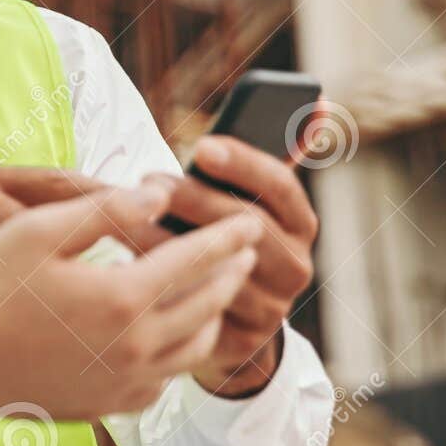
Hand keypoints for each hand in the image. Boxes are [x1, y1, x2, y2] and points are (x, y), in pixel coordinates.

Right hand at [0, 191, 262, 429]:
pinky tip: (171, 340)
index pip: (194, 260)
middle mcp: (134, 346)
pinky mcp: (104, 404)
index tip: (250, 220)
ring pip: (192, 349)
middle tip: (245, 251)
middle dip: (231, 273)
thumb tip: (158, 195)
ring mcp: (121, 382)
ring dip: (213, 315)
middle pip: (205, 305)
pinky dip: (180, 355)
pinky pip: (163, 381)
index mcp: (122, 298)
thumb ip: (106, 211)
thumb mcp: (40, 231)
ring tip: (217, 291)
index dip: (227, 236)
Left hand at [146, 109, 323, 396]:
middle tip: (147, 182)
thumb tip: (318, 103)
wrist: (230, 322)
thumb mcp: (252, 198)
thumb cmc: (228, 236)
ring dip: (167, 239)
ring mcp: (270, 308)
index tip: (200, 146)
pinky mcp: (237, 342)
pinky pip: (195, 307)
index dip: (242, 162)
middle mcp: (294, 266)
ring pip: (216, 267)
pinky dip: (160, 282)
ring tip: (126, 218)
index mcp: (300, 223)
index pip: (279, 186)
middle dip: (193, 198)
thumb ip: (272, 154)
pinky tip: (126, 263)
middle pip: (245, 225)